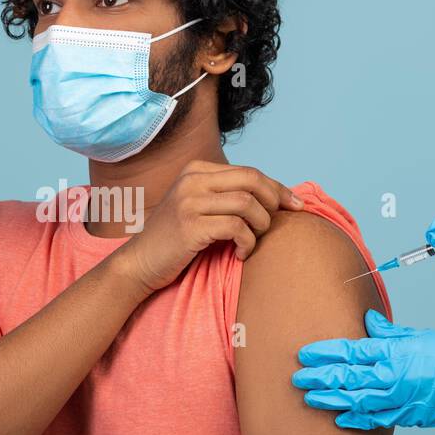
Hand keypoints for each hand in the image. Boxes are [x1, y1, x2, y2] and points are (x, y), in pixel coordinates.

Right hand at [114, 161, 302, 292]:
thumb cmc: (176, 241)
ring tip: (253, 241)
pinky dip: (247, 242)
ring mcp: (189, 201)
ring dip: (260, 225)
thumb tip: (275, 196)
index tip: (296, 205)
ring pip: (247, 203)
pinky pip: (236, 227)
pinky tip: (240, 254)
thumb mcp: (198, 207)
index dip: (277, 188)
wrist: (139, 263)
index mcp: (196, 170)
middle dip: (275, 201)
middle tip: (281, 223)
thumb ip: (226, 196)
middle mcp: (191, 180)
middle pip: (252, 180)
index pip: (249, 172)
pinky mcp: (190, 225)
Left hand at [292, 309, 434, 428]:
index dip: (324, 354)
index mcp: (392, 351)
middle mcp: (391, 376)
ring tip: (309, 398)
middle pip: (346, 377)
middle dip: (318, 378)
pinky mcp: (408, 416)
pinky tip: (340, 418)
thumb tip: (368, 321)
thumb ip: (388, 332)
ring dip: (330, 399)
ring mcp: (398, 399)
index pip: (349, 351)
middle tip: (297, 378)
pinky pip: (375, 419)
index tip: (305, 354)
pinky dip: (356, 419)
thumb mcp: (418, 334)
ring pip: (355, 400)